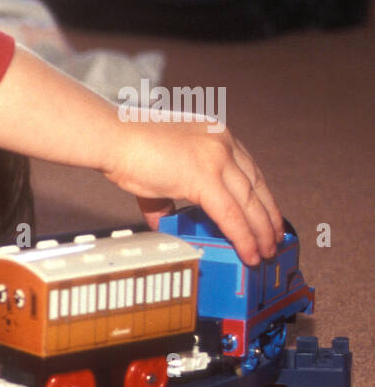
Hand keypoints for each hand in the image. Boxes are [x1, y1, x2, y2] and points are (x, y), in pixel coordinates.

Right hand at [102, 117, 283, 264]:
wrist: (112, 138)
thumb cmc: (127, 147)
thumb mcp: (159, 170)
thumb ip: (167, 197)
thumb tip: (163, 222)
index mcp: (215, 135)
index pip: (249, 170)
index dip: (261, 197)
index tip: (266, 216)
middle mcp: (222, 143)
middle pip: (257, 186)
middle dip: (268, 217)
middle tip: (273, 239)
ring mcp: (216, 159)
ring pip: (250, 203)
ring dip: (261, 232)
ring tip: (265, 251)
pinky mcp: (205, 178)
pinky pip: (231, 215)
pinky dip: (243, 237)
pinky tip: (248, 251)